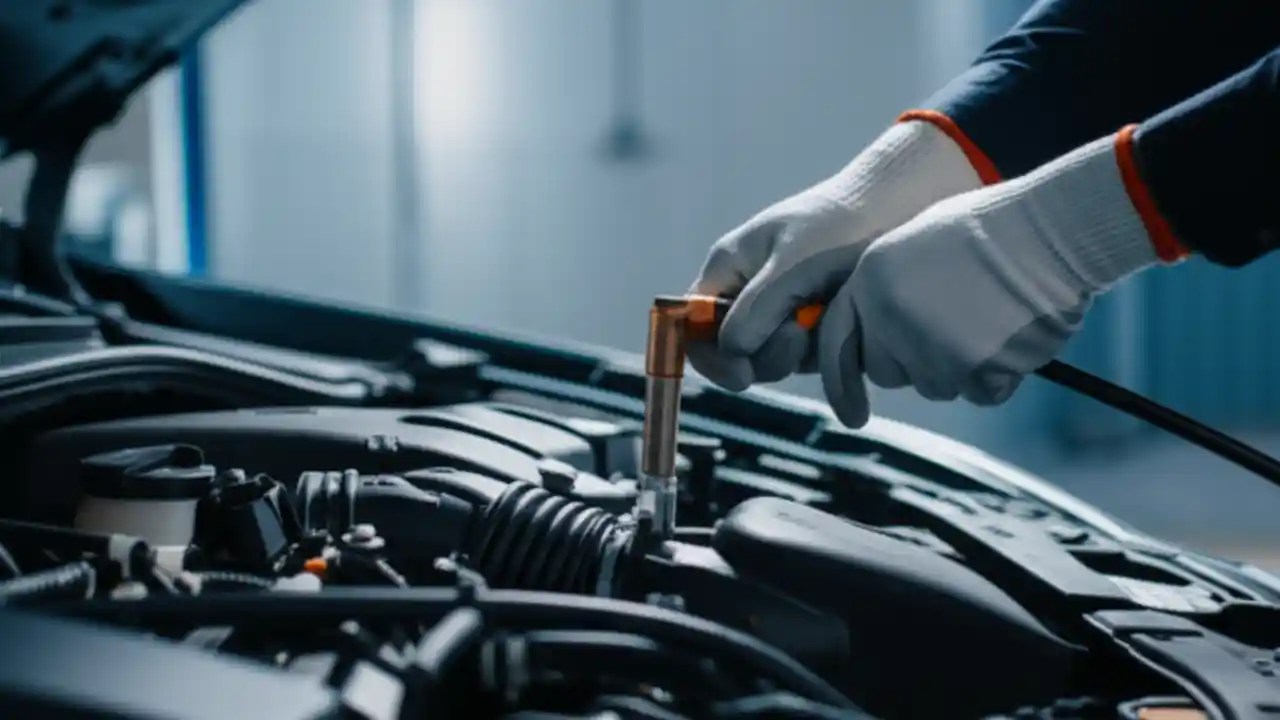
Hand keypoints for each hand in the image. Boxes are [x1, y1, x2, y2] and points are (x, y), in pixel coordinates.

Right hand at [688, 118, 984, 390]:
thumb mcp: (793, 262)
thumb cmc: (838, 224)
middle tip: (798, 334)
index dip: (709, 355)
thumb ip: (757, 308)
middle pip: (733, 352)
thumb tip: (732, 352)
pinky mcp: (815, 326)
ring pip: (771, 360)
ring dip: (797, 353)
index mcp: (729, 269)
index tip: (742, 375)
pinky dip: (823, 349)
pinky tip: (842, 320)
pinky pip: (807, 358)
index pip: (692, 324)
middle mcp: (749, 293)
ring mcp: (781, 312)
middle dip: (764, 354)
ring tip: (826, 316)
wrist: (900, 209)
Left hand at [819, 133, 1163, 426]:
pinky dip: (998, 377)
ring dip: (959, 368)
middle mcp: (889, 317)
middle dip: (913, 365)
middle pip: (886, 374)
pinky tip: (1010, 335)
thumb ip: (884, 293)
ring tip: (987, 320)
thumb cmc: (990, 229)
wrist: (1048, 232)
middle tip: (951, 331)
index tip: (852, 416)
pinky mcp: (972, 368)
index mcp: (869, 282)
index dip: (841, 384)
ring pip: (933, 387)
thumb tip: (875, 337)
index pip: (836, 344)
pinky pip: (980, 394)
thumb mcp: (912, 247)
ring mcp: (929, 346)